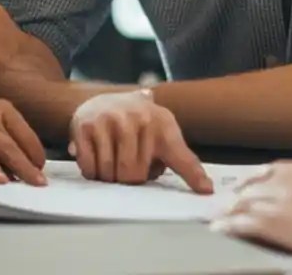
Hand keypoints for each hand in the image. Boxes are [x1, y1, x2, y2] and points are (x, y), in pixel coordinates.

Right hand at [0, 98, 46, 185]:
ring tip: (27, 184)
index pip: (27, 134)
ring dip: (14, 168)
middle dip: (30, 166)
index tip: (41, 172)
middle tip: (41, 183)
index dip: (36, 155)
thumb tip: (24, 168)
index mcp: (0, 108)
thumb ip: (4, 139)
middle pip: (14, 144)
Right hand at [69, 90, 212, 193]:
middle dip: (129, 178)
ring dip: (108, 176)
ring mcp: (110, 120)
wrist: (101, 99)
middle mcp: (138, 119)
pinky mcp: (85, 126)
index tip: (206, 191)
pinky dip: (91, 170)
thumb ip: (182, 160)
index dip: (193, 176)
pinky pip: (89, 168)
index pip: (180, 156)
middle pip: (134, 176)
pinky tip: (96, 155)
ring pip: (110, 174)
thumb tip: (205, 189)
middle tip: (126, 161)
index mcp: (163, 123)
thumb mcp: (162, 134)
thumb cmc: (136, 125)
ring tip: (111, 157)